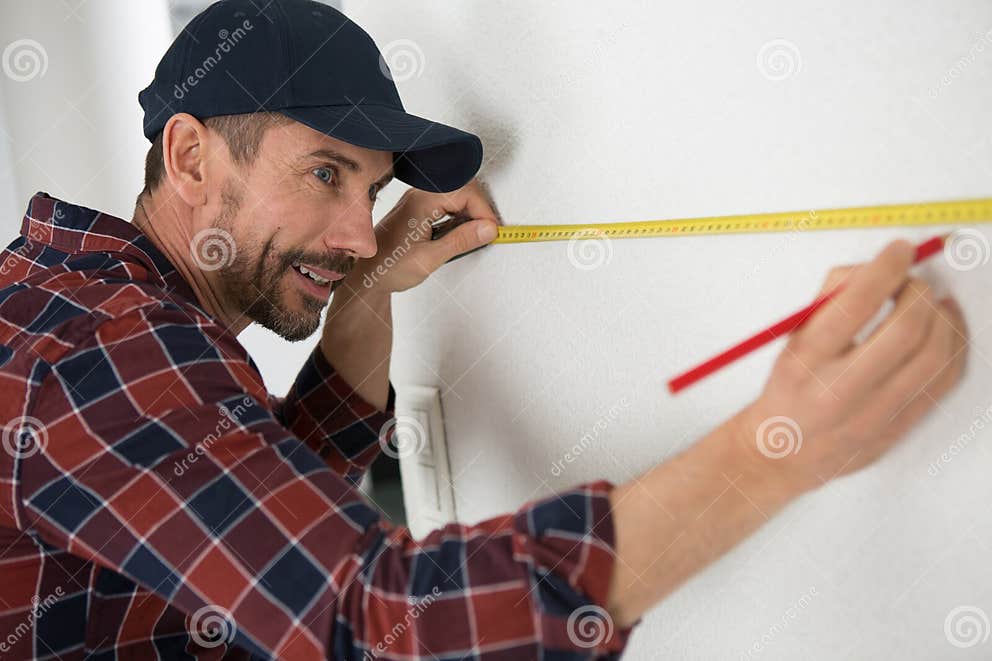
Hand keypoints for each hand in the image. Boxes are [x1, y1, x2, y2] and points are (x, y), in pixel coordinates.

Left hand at [346, 178, 500, 293]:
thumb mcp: (430, 258)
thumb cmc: (388, 267)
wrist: (366, 276)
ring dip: (470, 215)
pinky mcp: (420, 211)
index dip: (483, 210)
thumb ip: (461, 241)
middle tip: (487, 234)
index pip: (466, 192)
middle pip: (463, 190)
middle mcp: (419, 196)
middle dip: (479, 210)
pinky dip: (459, 218)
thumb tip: (488, 229)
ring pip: (457, 197)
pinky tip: (459, 236)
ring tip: (473, 237)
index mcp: (421, 202)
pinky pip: (447, 205)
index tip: (491, 231)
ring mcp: (419, 202)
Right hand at [733, 239, 968, 493]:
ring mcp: (875, 413)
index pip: (855, 304)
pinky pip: (945, 381)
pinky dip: (954, 346)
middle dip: (919, 293)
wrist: (784, 452)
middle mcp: (841, 389)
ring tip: (933, 302)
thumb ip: (828, 299)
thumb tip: (874, 270)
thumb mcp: (791, 339)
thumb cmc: (789, 388)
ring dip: (943, 317)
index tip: (899, 249)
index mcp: (807, 361)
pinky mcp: (900, 427)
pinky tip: (946, 330)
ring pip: (934, 355)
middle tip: (914, 281)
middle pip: (905, 329)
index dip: (885, 268)